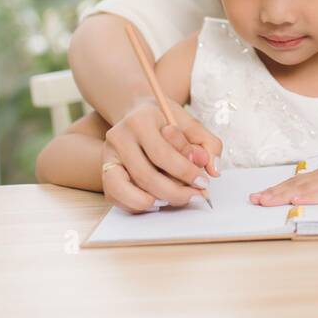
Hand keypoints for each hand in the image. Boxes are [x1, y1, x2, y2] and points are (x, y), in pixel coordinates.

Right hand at [103, 99, 222, 211]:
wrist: (137, 113)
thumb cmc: (166, 120)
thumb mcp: (189, 123)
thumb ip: (207, 143)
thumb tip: (213, 170)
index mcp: (140, 120)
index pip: (162, 153)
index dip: (185, 172)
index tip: (204, 182)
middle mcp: (119, 137)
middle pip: (144, 174)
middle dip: (174, 192)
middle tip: (196, 196)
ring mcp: (107, 154)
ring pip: (123, 188)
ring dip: (152, 201)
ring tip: (174, 201)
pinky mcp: (104, 169)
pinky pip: (115, 195)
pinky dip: (135, 205)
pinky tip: (157, 202)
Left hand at [250, 152, 317, 206]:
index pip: (308, 179)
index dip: (286, 186)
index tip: (266, 193)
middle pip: (303, 181)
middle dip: (277, 191)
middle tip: (253, 198)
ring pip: (311, 187)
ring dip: (285, 195)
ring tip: (263, 201)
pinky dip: (314, 197)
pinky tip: (298, 201)